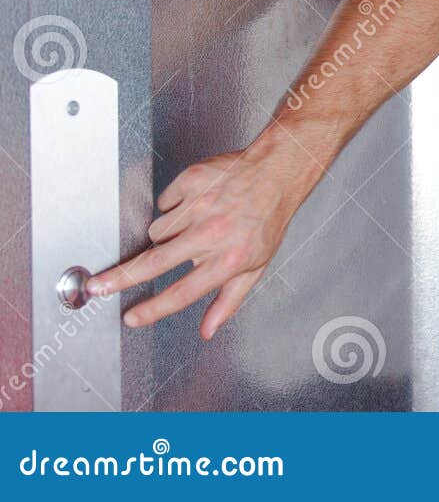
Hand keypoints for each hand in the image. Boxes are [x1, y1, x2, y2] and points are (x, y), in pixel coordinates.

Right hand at [87, 137, 316, 338]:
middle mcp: (212, 233)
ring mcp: (200, 206)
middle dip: (120, 278)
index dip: (153, 309)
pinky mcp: (191, 181)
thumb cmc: (268, 220)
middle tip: (97, 286)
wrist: (277, 171)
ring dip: (165, 236)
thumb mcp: (256, 265)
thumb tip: (208, 330)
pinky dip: (172, 207)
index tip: (132, 318)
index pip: (183, 292)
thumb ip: (228, 301)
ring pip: (157, 231)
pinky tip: (193, 204)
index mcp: (229, 259)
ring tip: (191, 227)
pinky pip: (164, 203)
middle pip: (154, 262)